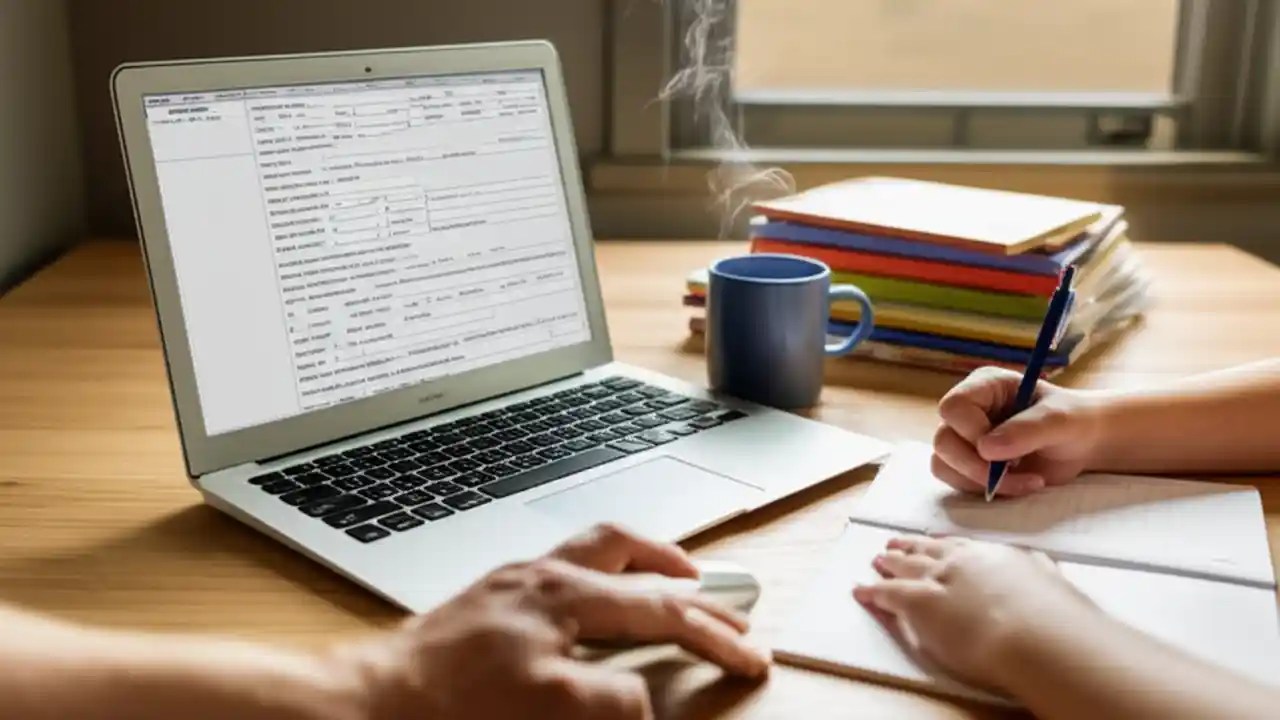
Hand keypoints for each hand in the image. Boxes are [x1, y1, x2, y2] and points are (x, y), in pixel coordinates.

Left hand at [335, 524, 769, 719]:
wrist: (373, 701)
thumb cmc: (449, 704)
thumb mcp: (549, 708)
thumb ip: (612, 700)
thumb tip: (646, 699)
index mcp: (566, 596)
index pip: (662, 611)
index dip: (715, 638)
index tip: (749, 657)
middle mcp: (545, 576)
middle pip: (641, 564)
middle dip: (695, 589)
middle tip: (733, 612)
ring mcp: (518, 580)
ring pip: (601, 547)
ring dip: (648, 560)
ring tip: (677, 575)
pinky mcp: (495, 594)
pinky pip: (567, 564)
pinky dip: (604, 571)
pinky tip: (600, 595)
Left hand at [853, 535, 1100, 691]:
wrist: (1037, 633)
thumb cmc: (1055, 617)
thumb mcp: (1053, 581)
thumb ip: (1040, 570)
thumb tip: (1042, 565)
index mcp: (995, 556)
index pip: (961, 546)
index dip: (943, 546)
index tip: (933, 542)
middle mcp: (963, 561)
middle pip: (928, 550)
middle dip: (909, 547)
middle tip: (894, 544)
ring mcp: (939, 578)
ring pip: (905, 566)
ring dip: (889, 563)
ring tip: (877, 561)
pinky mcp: (919, 601)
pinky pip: (888, 592)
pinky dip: (872, 591)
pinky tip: (862, 590)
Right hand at [933, 367, 1103, 496]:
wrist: (1083, 444)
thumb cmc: (1073, 420)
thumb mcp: (1059, 420)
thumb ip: (1026, 429)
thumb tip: (985, 449)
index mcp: (984, 386)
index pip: (953, 407)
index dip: (971, 432)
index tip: (1003, 451)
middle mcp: (968, 411)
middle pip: (944, 440)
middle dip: (977, 466)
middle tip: (1016, 472)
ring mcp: (964, 439)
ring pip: (944, 464)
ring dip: (981, 481)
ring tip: (1023, 481)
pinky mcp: (968, 464)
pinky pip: (956, 481)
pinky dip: (983, 490)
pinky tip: (1015, 485)